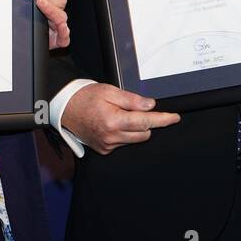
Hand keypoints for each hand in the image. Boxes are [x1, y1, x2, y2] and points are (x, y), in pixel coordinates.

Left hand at [19, 0, 70, 48]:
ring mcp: (57, 26)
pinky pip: (64, 36)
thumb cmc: (24, 19)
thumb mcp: (24, 0)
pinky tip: (59, 26)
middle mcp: (57, 10)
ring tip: (38, 1)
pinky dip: (63, 30)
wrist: (21, 40)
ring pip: (60, 15)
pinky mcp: (58, 40)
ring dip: (49, 7)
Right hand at [61, 83, 178, 154]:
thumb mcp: (110, 91)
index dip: (162, 120)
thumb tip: (150, 105)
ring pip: (134, 139)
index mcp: (113, 120)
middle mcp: (111, 136)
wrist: (65, 108)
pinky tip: (113, 124)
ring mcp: (107, 145)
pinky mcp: (104, 150)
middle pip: (143, 133)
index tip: (174, 118)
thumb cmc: (86, 97)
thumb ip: (132, 99)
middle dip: (146, 122)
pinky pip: (123, 143)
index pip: (145, 122)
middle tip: (135, 109)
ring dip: (135, 129)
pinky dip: (124, 134)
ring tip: (120, 115)